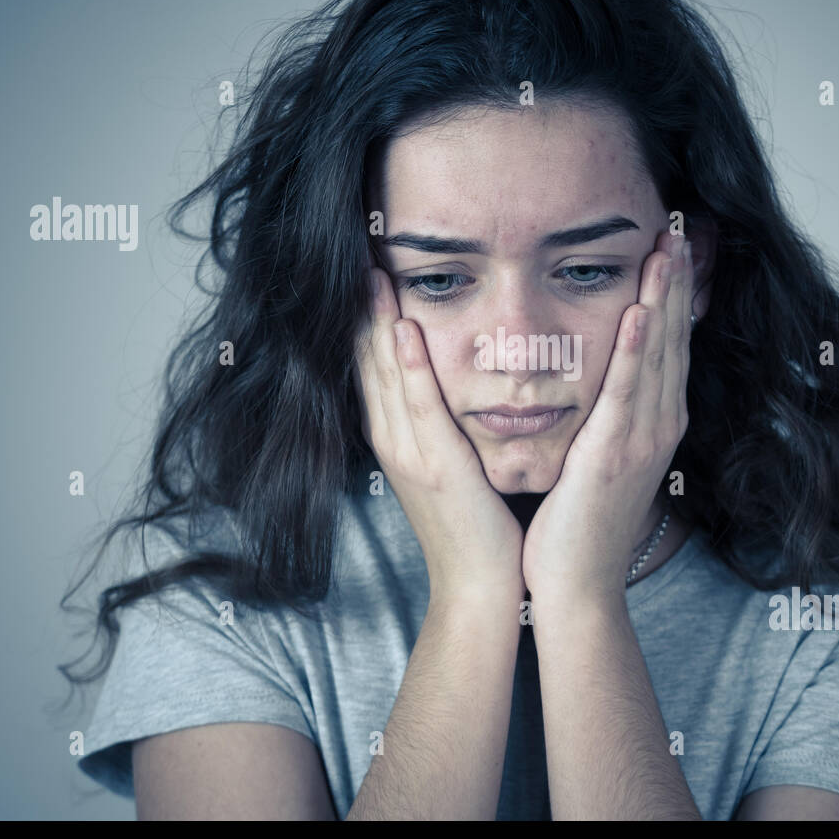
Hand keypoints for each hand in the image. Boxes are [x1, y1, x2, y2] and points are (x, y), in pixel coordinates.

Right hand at [354, 267, 525, 606]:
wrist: (481, 586)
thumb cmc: (477, 525)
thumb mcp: (451, 464)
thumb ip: (444, 423)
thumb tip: (449, 384)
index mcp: (397, 438)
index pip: (373, 365)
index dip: (364, 317)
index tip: (365, 269)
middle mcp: (393, 440)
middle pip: (369, 361)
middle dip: (361, 307)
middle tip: (357, 252)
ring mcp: (409, 453)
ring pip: (385, 375)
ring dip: (377, 321)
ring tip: (371, 271)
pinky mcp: (436, 466)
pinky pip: (419, 406)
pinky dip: (408, 366)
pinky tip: (402, 329)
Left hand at [521, 231, 692, 607]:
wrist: (576, 584)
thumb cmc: (577, 524)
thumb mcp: (597, 459)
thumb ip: (604, 418)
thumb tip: (596, 383)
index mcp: (652, 423)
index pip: (667, 345)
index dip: (672, 295)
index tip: (671, 250)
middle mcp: (657, 425)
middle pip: (672, 339)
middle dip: (675, 283)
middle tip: (677, 229)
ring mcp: (642, 439)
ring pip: (658, 355)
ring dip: (663, 299)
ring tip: (667, 249)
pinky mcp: (616, 454)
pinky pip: (628, 392)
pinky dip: (639, 350)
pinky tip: (641, 312)